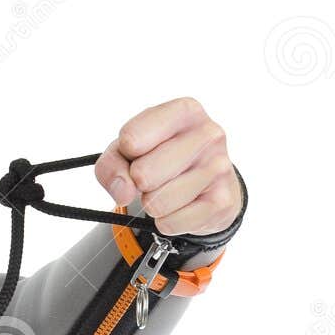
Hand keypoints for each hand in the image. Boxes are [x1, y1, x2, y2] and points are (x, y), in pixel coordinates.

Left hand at [94, 97, 240, 236]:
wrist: (202, 183)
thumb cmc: (158, 156)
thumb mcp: (126, 150)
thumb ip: (111, 165)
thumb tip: (124, 192)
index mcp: (185, 111)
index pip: (131, 139)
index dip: (124, 152)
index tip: (136, 150)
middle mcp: (209, 134)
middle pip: (143, 174)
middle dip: (138, 182)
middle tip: (151, 176)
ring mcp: (220, 168)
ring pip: (157, 202)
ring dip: (152, 203)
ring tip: (166, 190)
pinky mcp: (223, 202)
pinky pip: (171, 223)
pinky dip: (165, 222)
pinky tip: (179, 207)